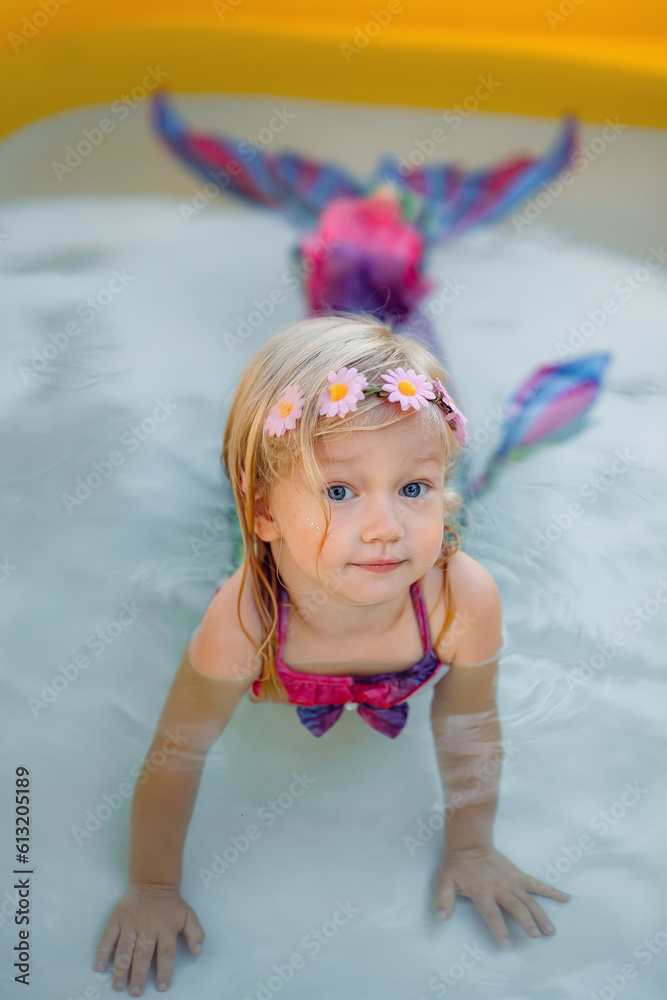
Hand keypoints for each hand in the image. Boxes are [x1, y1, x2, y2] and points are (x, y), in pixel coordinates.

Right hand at [94, 883, 204, 993]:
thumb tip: (198, 952)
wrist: (154, 881)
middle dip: (139, 974)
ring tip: (119, 986)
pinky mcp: (117, 918)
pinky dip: (103, 951)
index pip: (166, 953)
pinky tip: (99, 967)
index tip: (162, 987)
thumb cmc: (172, 904)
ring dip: (121, 968)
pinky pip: (108, 936)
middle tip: (136, 992)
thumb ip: (196, 933)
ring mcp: (130, 922)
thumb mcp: (188, 915)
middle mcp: (147, 927)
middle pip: (143, 954)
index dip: (165, 971)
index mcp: (166, 928)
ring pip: (125, 948)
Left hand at [433, 847, 569, 945]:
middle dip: (526, 921)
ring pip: (529, 899)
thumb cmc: (457, 866)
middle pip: (515, 907)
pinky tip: (566, 898)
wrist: (470, 844)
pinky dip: (552, 891)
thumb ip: (443, 900)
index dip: (498, 928)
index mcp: (482, 891)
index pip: (491, 913)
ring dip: (540, 914)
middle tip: (535, 936)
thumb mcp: (444, 882)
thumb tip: (442, 917)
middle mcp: (500, 887)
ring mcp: (512, 881)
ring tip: (550, 930)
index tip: (506, 943)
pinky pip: (538, 884)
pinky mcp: (519, 875)